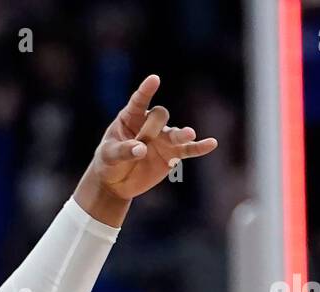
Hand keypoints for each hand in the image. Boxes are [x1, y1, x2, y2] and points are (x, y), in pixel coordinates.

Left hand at [88, 75, 217, 200]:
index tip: (154, 79)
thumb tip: (142, 149)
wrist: (116, 183)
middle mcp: (150, 124)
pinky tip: (211, 144)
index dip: (147, 90)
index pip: (139, 100)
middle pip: (159, 116)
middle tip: (141, 143)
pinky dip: (199, 147)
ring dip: (182, 134)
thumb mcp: (108, 156)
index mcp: (131, 117)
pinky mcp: (172, 154)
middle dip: (153, 127)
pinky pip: (188, 149)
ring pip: (176, 133)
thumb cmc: (109, 163)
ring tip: (189, 134)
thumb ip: (123, 150)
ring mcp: (163, 138)